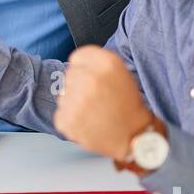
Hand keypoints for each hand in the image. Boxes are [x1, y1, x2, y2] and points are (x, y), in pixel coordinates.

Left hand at [53, 46, 152, 167]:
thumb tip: (74, 65)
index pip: (78, 57)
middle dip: (80, 85)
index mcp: (106, 63)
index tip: (94, 79)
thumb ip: (96, 62)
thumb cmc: (128, 105)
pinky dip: (71, 119)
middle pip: (70, 75)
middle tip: (97, 98)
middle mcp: (90, 78)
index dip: (85, 69)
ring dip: (74, 102)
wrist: (133, 136)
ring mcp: (76, 100)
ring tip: (93, 112)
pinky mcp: (66, 119)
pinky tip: (88, 122)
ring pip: (64, 94)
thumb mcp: (120, 72)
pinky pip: (61, 113)